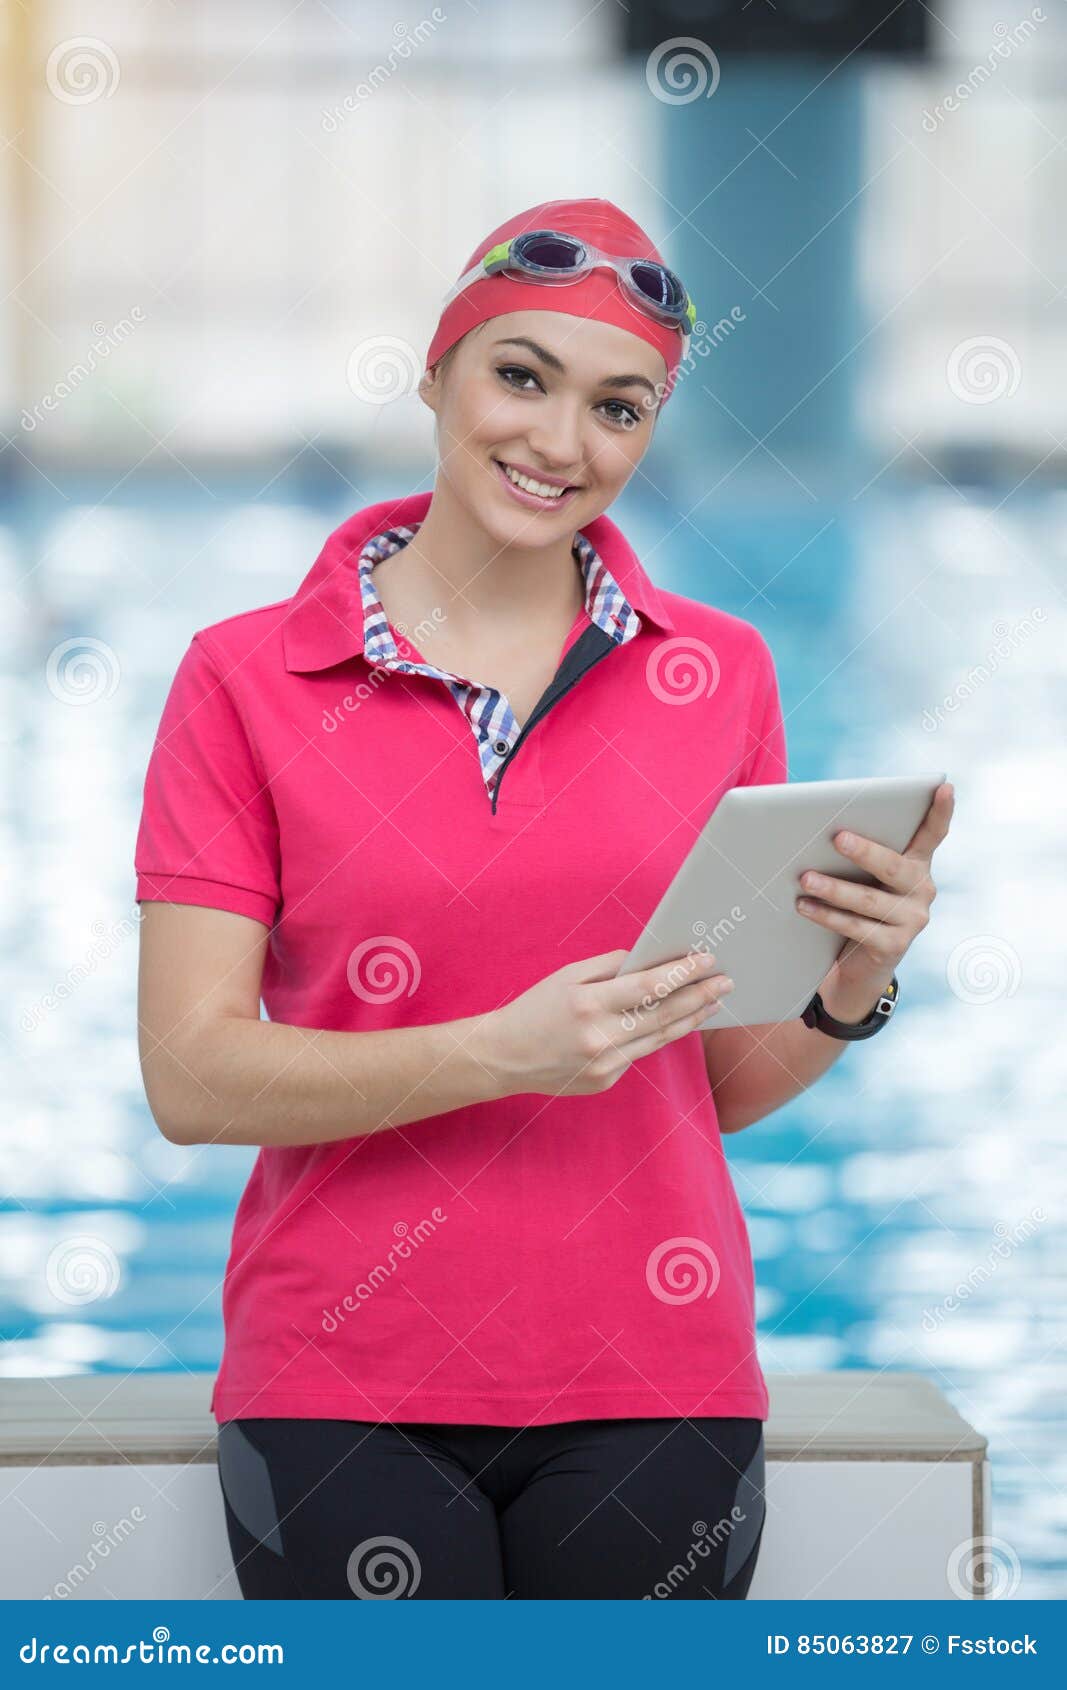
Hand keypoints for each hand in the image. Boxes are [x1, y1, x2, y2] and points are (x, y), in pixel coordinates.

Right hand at [484, 946, 735, 1096]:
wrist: (504, 1058)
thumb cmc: (536, 1008)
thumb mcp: (567, 977)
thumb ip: (610, 967)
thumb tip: (651, 961)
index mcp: (588, 1005)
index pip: (649, 987)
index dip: (683, 974)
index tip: (709, 961)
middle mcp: (600, 1038)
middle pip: (664, 1015)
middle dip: (700, 996)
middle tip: (726, 982)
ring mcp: (605, 1065)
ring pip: (660, 1038)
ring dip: (690, 1018)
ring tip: (713, 1002)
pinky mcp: (606, 1082)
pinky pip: (639, 1053)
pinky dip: (656, 1035)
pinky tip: (676, 1022)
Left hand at [795, 781, 954, 1022]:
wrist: (860, 966)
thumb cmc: (857, 906)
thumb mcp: (863, 878)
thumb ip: (858, 855)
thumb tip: (820, 831)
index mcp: (916, 864)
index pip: (933, 835)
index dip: (941, 811)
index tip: (944, 786)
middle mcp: (921, 889)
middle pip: (893, 867)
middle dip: (864, 851)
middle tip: (837, 837)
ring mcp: (912, 919)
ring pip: (869, 900)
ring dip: (833, 888)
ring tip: (804, 878)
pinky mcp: (894, 946)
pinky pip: (857, 927)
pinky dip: (827, 915)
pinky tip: (804, 905)